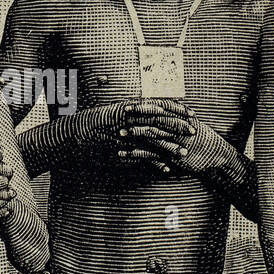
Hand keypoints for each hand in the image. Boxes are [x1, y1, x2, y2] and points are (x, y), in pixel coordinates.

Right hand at [80, 100, 194, 175]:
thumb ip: (135, 110)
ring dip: (170, 147)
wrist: (80, 131)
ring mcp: (128, 135)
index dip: (177, 109)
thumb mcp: (118, 109)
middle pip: (161, 122)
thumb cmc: (98, 119)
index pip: (160, 106)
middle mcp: (133, 119)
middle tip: (194, 131)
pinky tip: (166, 168)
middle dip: (179, 127)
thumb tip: (151, 109)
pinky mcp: (123, 149)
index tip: (190, 113)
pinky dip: (155, 163)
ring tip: (184, 153)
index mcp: (133, 107)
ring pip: (154, 141)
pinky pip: (142, 157)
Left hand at [125, 103, 239, 179]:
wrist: (218, 157)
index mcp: (181, 119)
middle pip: (153, 118)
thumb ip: (180, 118)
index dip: (145, 105)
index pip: (160, 108)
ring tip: (119, 133)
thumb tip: (171, 108)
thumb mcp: (194, 126)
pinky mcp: (172, 156)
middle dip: (137, 115)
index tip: (132, 103)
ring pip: (150, 135)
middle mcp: (177, 128)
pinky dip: (135, 154)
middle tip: (121, 112)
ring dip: (134, 134)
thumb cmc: (206, 141)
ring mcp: (174, 142)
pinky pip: (150, 154)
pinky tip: (123, 154)